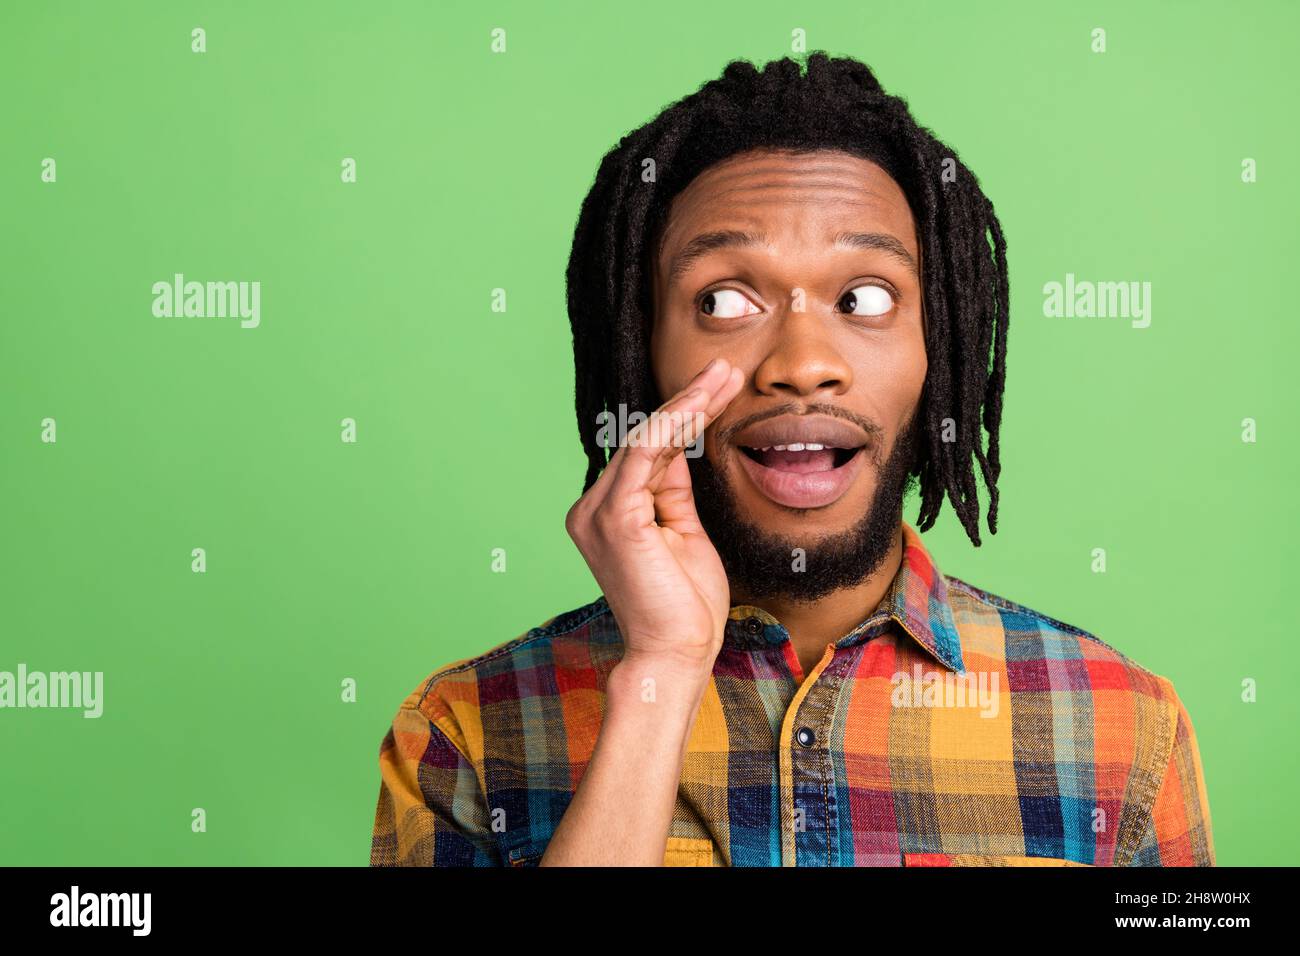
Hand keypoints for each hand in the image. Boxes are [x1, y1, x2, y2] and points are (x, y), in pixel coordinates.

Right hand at [565, 358, 743, 675]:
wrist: (677, 655)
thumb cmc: (685, 605)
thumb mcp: (683, 532)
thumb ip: (672, 490)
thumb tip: (679, 445)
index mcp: (606, 512)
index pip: (645, 450)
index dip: (683, 415)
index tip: (721, 387)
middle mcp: (592, 507)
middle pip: (644, 437)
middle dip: (690, 400)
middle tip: (728, 369)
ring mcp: (598, 512)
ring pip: (646, 438)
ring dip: (689, 403)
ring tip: (726, 377)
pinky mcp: (616, 519)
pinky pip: (646, 455)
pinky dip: (677, 425)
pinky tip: (704, 403)